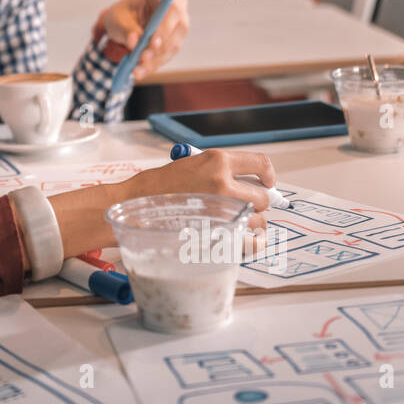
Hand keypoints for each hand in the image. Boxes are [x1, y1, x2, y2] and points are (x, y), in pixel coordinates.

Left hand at [92, 0, 188, 77]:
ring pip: (174, 45)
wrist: (122, 25)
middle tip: (143, 58)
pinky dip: (153, 65)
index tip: (153, 42)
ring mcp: (178, 26)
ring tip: (137, 68)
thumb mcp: (117, 20)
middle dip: (161, 46)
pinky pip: (167, 55)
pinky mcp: (174, 42)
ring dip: (156, 59)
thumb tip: (135, 42)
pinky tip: (139, 72)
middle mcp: (176, 8)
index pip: (173, 7)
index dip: (166, 26)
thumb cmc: (121, 15)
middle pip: (179, 28)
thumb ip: (126, 30)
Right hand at [123, 148, 272, 237]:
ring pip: (257, 221)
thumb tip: (247, 185)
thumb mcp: (191, 164)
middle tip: (244, 206)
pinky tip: (244, 240)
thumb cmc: (159, 186)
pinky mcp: (217, 233)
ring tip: (235, 223)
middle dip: (256, 203)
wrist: (135, 203)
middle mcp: (224, 184)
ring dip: (250, 223)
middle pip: (262, 198)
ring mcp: (222, 210)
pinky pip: (251, 242)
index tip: (266, 181)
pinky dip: (251, 243)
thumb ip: (220, 171)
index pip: (260, 163)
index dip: (268, 174)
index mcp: (217, 161)